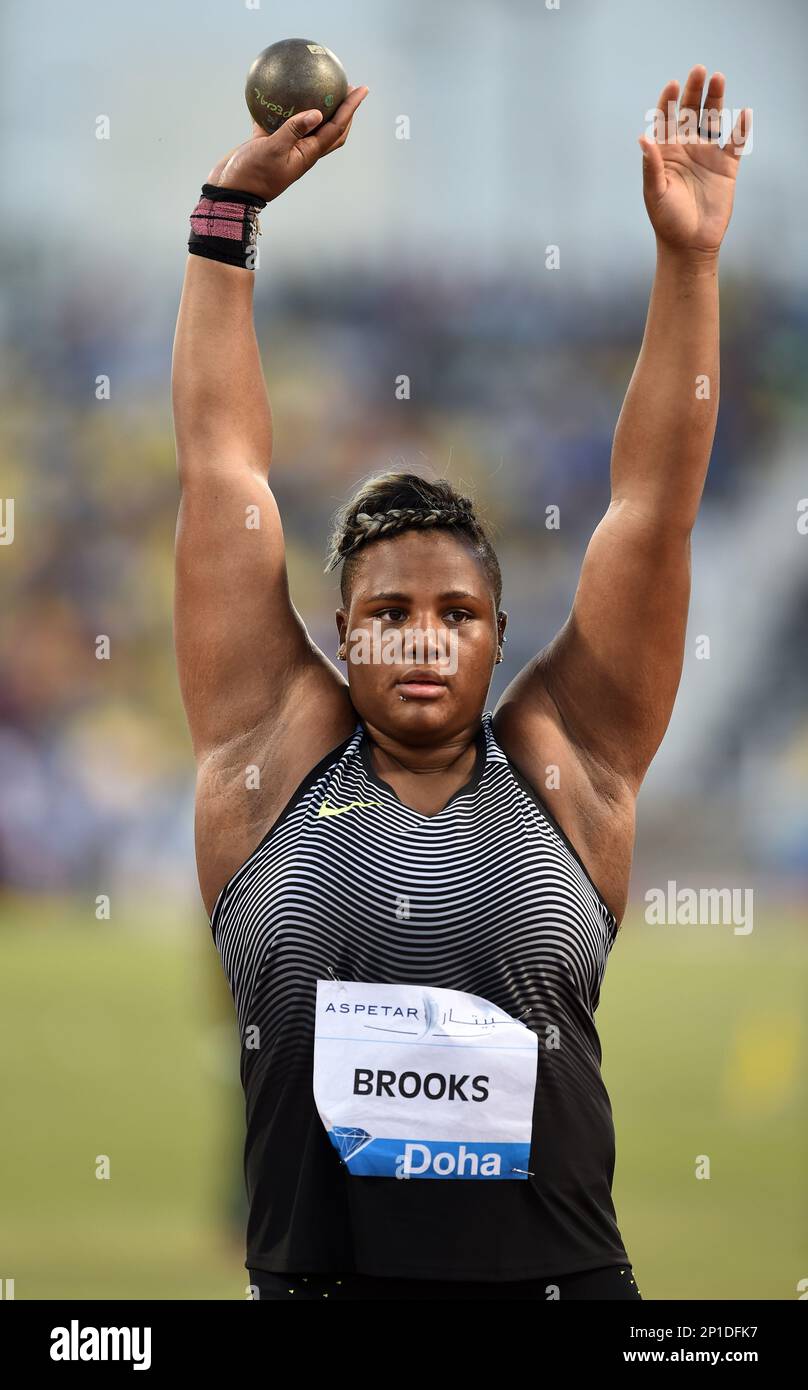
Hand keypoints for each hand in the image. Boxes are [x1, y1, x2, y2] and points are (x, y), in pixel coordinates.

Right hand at [206, 84, 368, 201]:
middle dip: (343, 109)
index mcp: (307, 153)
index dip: (350, 108)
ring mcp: (286, 148)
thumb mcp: (272, 149)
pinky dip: (280, 107)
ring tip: (317, 86)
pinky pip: (278, 121)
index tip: (362, 88)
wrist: (229, 192)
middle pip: (331, 129)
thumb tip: (317, 113)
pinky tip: (274, 90)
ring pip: (308, 125)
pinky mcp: (268, 144)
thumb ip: (293, 130)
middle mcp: (301, 151)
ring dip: (316, 108)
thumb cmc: (252, 174)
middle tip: (348, 88)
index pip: (336, 127)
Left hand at [639, 66, 749, 255]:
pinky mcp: (726, 166)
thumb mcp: (654, 193)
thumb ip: (651, 166)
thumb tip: (643, 138)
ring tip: (718, 78)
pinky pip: (734, 142)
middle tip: (698, 70)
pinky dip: (739, 128)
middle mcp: (687, 148)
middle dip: (694, 91)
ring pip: (713, 120)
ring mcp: (707, 154)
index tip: (672, 84)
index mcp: (666, 152)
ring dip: (716, 100)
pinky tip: (743, 115)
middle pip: (690, 112)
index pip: (666, 120)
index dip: (668, 101)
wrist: (690, 245)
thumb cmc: (666, 220)